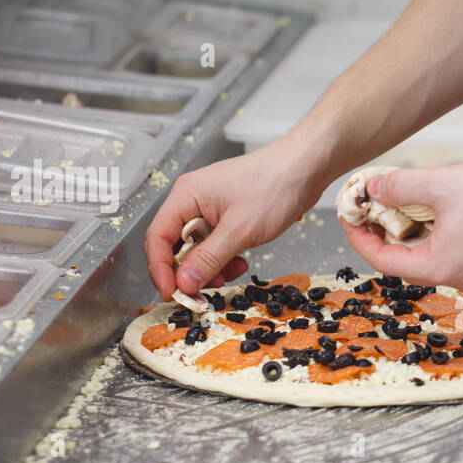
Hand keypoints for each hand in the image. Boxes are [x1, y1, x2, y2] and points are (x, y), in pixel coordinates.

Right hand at [144, 139, 323, 300]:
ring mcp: (210, 209)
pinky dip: (225, 259)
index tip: (173, 294)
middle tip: (203, 292)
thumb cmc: (275, 186)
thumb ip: (209, 259)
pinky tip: (241, 260)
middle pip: (174, 246)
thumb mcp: (240, 230)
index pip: (157, 238)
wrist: (305, 168)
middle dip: (189, 272)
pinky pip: (215, 245)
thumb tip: (183, 283)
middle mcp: (192, 201)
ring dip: (211, 268)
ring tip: (232, 272)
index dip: (161, 270)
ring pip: (197, 249)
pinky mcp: (227, 217)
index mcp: (185, 196)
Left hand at [340, 163, 462, 288]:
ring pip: (428, 256)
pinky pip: (449, 251)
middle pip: (404, 262)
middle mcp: (456, 277)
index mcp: (440, 267)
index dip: (359, 237)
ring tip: (400, 203)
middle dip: (383, 234)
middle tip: (371, 208)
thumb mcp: (441, 183)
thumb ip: (400, 186)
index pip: (383, 261)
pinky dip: (433, 233)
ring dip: (409, 232)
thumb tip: (373, 189)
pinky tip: (435, 208)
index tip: (350, 215)